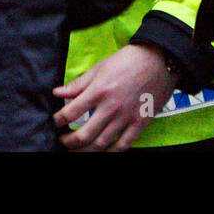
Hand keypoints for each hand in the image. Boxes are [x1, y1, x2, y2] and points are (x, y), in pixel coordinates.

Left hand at [52, 44, 175, 150]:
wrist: (158, 60)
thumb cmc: (127, 61)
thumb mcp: (99, 67)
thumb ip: (78, 83)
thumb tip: (57, 92)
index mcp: (98, 91)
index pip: (70, 112)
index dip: (58, 121)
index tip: (54, 123)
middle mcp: (110, 107)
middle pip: (84, 135)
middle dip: (69, 142)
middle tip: (63, 141)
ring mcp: (126, 118)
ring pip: (101, 144)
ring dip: (86, 150)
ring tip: (77, 150)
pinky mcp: (140, 123)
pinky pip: (123, 145)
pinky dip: (111, 152)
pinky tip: (102, 151)